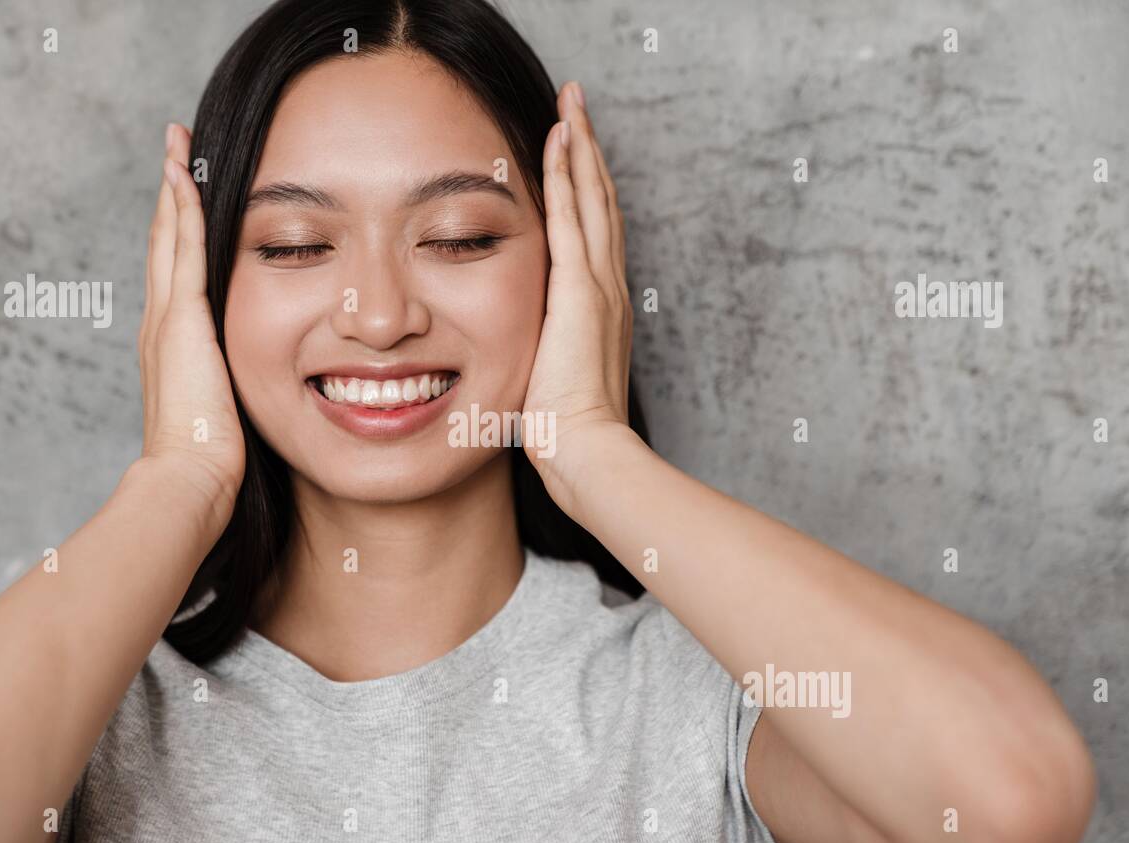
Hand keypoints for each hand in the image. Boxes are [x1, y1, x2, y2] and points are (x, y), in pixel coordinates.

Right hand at [135, 123, 244, 529]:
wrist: (189, 478)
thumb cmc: (209, 463)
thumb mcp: (226, 413)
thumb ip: (235, 389)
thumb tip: (272, 389)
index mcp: (172, 347)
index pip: (178, 278)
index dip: (180, 238)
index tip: (185, 203)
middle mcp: (161, 326)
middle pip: (166, 247)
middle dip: (171, 200)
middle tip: (172, 154)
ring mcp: (167, 319)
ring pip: (170, 238)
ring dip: (173, 190)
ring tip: (175, 147)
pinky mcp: (182, 319)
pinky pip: (184, 251)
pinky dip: (183, 210)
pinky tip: (185, 175)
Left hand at [523, 81, 636, 505]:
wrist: (586, 451)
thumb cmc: (567, 435)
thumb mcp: (551, 383)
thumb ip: (541, 357)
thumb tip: (522, 358)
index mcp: (600, 311)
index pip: (593, 238)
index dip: (587, 194)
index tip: (576, 158)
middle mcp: (606, 288)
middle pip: (601, 204)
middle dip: (589, 154)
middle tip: (579, 108)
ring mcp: (596, 285)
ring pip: (592, 198)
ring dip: (580, 147)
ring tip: (573, 104)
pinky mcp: (578, 289)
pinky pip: (572, 215)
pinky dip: (567, 173)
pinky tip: (559, 137)